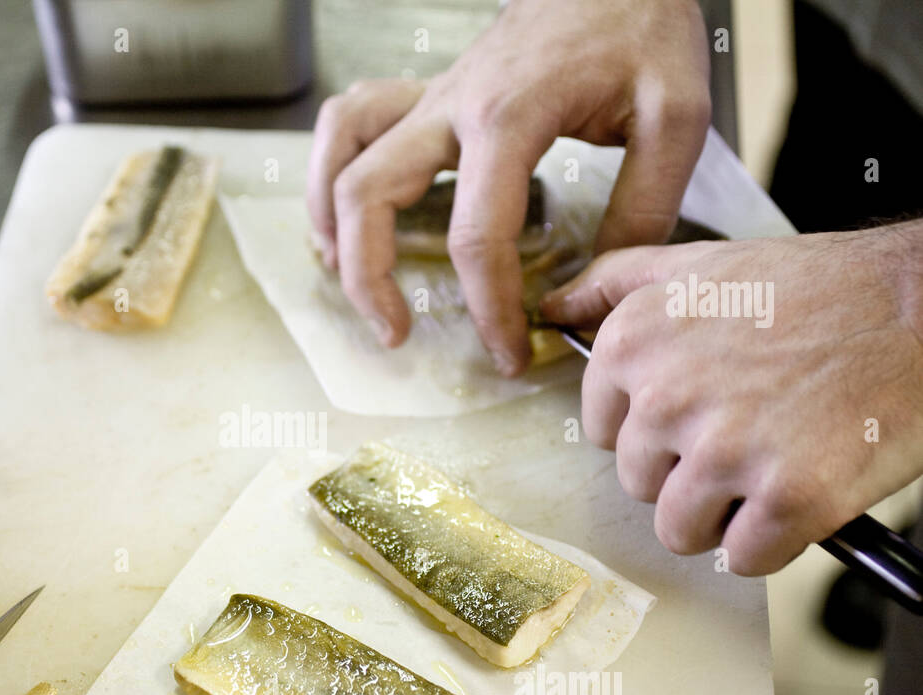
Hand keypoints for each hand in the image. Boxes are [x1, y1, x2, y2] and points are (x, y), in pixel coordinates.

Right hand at [307, 0, 710, 373]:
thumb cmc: (642, 29)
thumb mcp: (673, 116)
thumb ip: (641, 207)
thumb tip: (596, 286)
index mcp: (510, 117)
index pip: (478, 236)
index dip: (488, 309)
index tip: (507, 352)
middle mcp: (451, 105)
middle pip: (367, 196)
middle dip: (368, 278)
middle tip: (396, 333)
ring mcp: (430, 96)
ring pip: (341, 157)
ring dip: (330, 224)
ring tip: (349, 280)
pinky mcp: (427, 93)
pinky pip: (350, 123)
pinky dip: (329, 170)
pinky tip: (343, 216)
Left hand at [540, 223, 922, 573]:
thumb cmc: (819, 288)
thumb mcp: (699, 266)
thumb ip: (614, 286)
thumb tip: (552, 310)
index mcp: (633, 344)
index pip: (601, 432)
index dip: (655, 431)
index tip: (699, 411)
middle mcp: (667, 398)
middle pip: (639, 484)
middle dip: (688, 472)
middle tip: (749, 432)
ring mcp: (727, 451)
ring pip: (680, 530)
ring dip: (723, 515)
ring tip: (772, 463)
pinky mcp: (789, 498)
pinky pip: (744, 558)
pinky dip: (775, 541)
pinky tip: (802, 493)